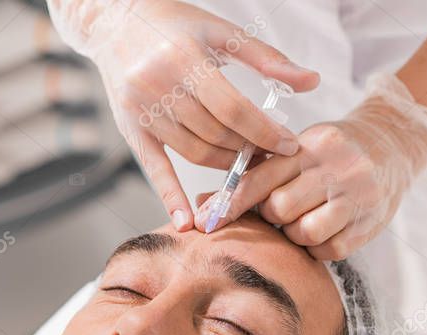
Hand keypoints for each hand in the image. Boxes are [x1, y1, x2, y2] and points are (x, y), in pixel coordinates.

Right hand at [46, 0, 319, 228]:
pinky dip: (170, 196)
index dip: (265, 132)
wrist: (113, 19)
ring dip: (226, 167)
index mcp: (184, 58)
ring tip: (250, 168)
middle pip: (216, 134)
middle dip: (250, 150)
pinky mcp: (130, 127)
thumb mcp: (221, 30)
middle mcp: (157, 84)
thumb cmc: (174, 22)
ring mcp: (141, 109)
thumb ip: (268, 59)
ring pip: (194, 152)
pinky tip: (188, 222)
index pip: (234, 109)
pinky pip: (154, 167)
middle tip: (275, 159)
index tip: (289, 146)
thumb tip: (313, 82)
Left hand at [194, 73, 426, 260]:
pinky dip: (321, 246)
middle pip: (281, 208)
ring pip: (305, 232)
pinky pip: (330, 249)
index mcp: (309, 147)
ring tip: (306, 220)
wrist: (393, 145)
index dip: (230, 202)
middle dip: (273, 217)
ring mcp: (355, 196)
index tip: (207, 221)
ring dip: (297, 234)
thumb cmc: (333, 151)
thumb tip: (207, 201)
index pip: (260, 177)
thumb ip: (259, 171)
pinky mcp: (369, 223)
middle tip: (282, 212)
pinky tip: (327, 230)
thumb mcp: (299, 148)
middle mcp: (333, 169)